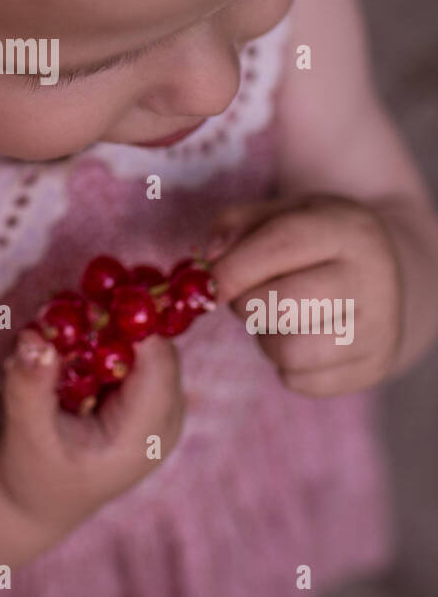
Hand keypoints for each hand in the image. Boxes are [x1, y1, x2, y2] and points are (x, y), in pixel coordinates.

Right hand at [0, 328, 184, 531]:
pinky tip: (69, 346)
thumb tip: (35, 337)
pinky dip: (102, 337)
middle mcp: (165, 418)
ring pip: (144, 340)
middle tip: (61, 310)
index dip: (130, 322)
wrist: (41, 499)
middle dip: (111, 319)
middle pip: (154, 344)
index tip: (85, 302)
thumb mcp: (27, 434)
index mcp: (145, 436)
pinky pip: (134, 347)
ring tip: (57, 330)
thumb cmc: (36, 473)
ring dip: (104, 326)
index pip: (158, 361)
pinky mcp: (146, 392)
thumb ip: (31, 386)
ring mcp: (160, 404)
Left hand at [208, 193, 402, 396]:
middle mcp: (372, 278)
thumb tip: (211, 261)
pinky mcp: (375, 367)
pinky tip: (301, 339)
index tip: (208, 283)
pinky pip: (303, 382)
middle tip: (248, 299)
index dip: (234, 267)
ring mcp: (380, 328)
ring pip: (291, 351)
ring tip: (278, 320)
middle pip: (284, 305)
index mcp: (348, 230)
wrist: (388, 277)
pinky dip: (287, 366)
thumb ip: (238, 225)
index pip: (282, 245)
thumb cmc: (319, 243)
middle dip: (247, 306)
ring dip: (266, 339)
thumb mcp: (285, 214)